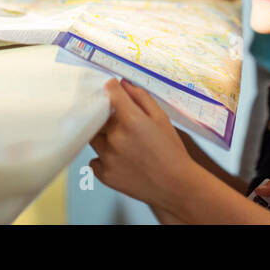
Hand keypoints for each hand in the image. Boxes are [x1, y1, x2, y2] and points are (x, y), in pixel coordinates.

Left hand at [88, 78, 202, 216]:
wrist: (174, 185)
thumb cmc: (171, 151)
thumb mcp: (161, 118)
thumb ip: (141, 98)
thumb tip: (123, 84)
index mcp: (130, 120)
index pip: (110, 92)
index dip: (111, 89)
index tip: (112, 90)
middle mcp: (115, 138)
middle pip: (100, 116)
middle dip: (109, 117)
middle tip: (126, 125)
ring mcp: (107, 158)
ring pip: (96, 138)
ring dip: (105, 137)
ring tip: (126, 145)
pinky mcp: (104, 174)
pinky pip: (95, 160)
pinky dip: (104, 158)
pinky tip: (121, 160)